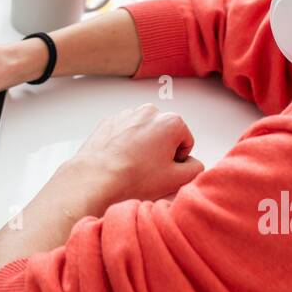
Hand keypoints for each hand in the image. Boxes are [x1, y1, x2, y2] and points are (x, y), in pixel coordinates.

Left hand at [62, 104, 204, 209]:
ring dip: (143, 147)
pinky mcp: (110, 121)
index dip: (178, 160)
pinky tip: (120, 161)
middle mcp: (149, 112)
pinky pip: (125, 132)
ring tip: (133, 167)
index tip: (165, 170)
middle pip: (165, 134)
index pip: (185, 142)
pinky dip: (125, 144)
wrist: (96, 177)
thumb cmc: (133, 178)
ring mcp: (128, 114)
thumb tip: (192, 164)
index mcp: (171, 122)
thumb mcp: (176, 179)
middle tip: (150, 171)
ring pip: (144, 133)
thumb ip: (195, 168)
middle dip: (161, 151)